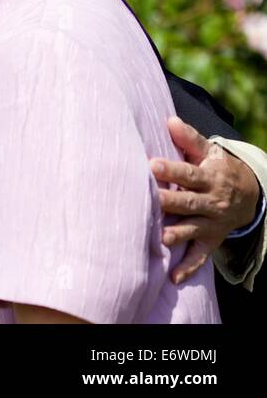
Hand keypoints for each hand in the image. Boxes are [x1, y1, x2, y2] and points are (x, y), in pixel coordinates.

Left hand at [151, 116, 261, 282]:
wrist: (248, 196)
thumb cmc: (216, 169)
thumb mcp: (209, 152)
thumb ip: (189, 139)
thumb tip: (169, 120)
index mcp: (208, 178)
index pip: (189, 173)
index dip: (171, 169)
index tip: (151, 164)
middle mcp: (210, 202)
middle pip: (187, 202)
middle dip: (169, 201)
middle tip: (149, 199)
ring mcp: (211, 224)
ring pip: (192, 229)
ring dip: (176, 234)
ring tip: (160, 237)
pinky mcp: (210, 241)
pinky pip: (200, 257)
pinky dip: (187, 268)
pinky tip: (172, 277)